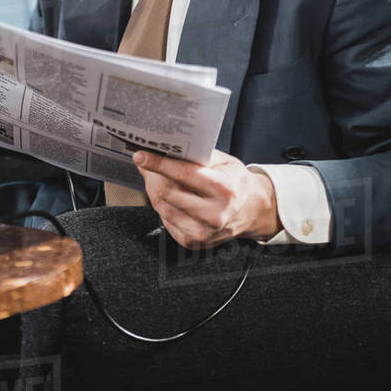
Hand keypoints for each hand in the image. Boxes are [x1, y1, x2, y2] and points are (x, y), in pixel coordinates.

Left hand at [133, 149, 279, 247]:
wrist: (250, 210)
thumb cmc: (233, 181)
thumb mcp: (223, 161)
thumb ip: (196, 155)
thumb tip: (163, 148)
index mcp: (223, 189)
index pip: (184, 174)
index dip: (159, 163)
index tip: (140, 155)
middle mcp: (214, 214)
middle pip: (168, 192)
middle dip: (152, 175)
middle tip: (146, 162)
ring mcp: (204, 232)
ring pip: (163, 207)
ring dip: (154, 189)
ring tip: (156, 176)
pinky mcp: (193, 242)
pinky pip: (165, 220)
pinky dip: (162, 205)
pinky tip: (170, 195)